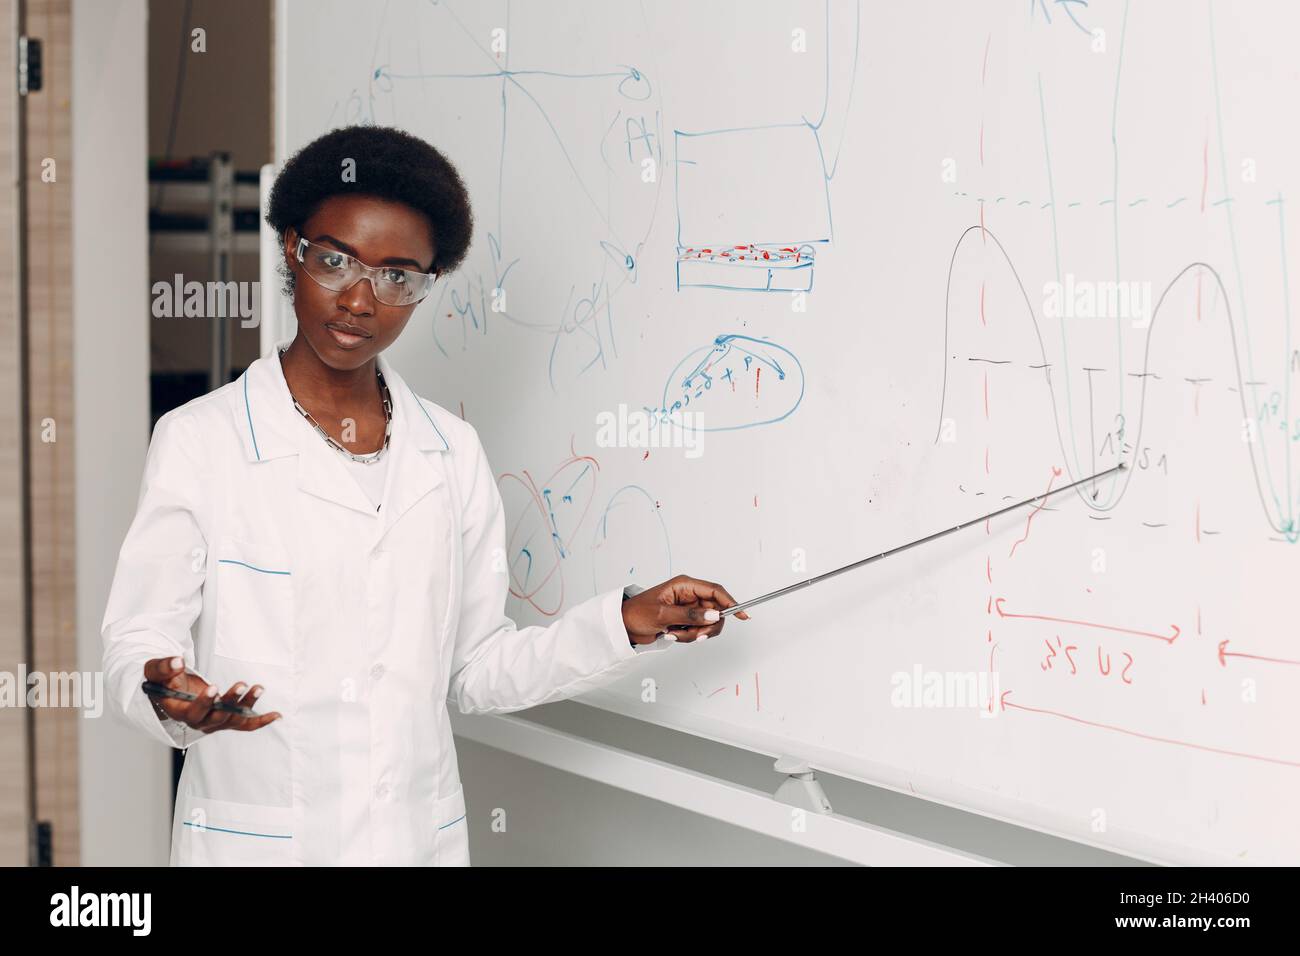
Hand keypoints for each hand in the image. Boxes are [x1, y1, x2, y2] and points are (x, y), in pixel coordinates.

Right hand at [142, 656, 280, 732]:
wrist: (169, 690)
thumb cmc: (163, 680)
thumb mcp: (156, 670)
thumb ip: (164, 667)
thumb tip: (177, 662)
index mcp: (180, 712)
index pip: (194, 713)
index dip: (204, 703)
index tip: (213, 687)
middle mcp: (199, 721)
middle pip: (217, 717)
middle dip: (230, 702)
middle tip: (241, 684)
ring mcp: (214, 721)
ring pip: (233, 719)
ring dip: (247, 705)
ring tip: (258, 688)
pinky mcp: (226, 718)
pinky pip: (244, 723)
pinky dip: (260, 720)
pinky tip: (276, 715)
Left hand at [621, 574, 750, 644]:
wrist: (624, 625)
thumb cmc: (637, 613)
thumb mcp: (663, 614)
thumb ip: (690, 615)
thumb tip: (714, 615)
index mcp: (685, 585)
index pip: (715, 591)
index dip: (731, 602)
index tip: (743, 615)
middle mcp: (690, 596)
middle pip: (715, 612)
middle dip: (705, 627)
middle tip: (694, 635)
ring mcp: (688, 609)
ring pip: (707, 624)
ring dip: (693, 634)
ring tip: (674, 633)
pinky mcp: (686, 621)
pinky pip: (697, 631)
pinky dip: (687, 636)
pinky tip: (671, 634)